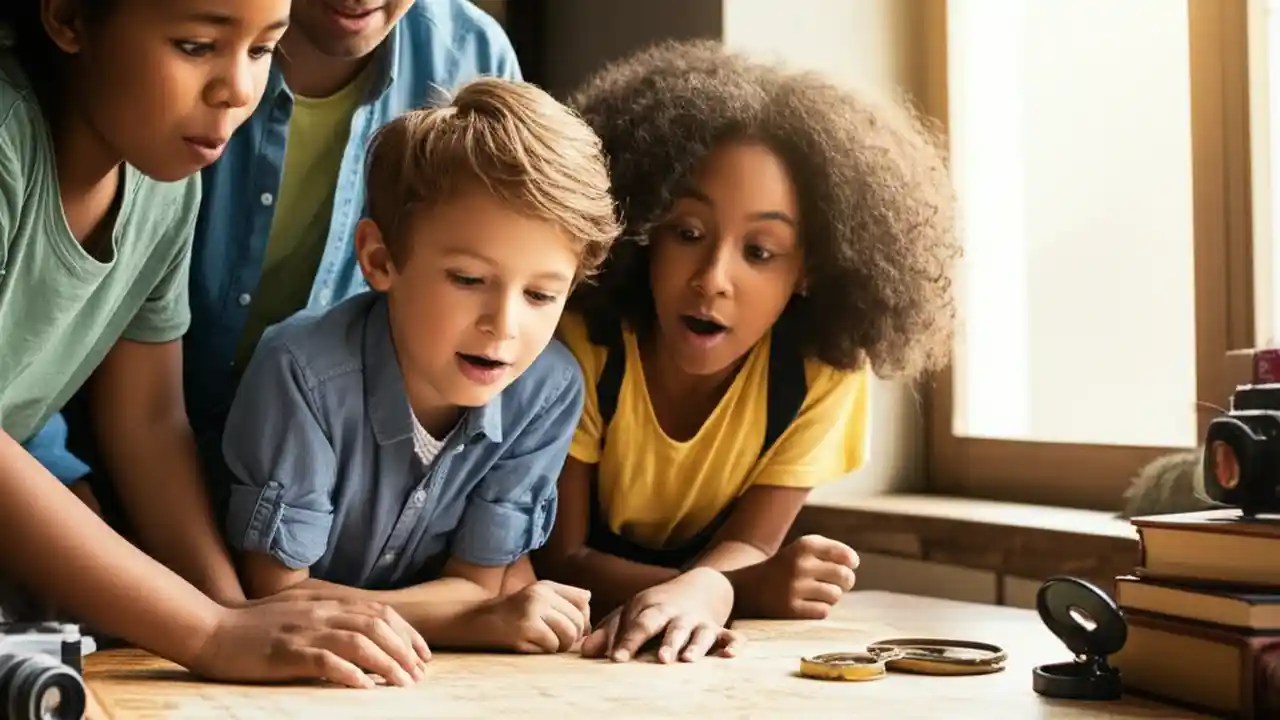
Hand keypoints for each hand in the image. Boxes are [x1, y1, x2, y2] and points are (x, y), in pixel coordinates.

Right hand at [187, 600, 431, 688]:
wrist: (210, 630)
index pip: (378, 612)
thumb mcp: (297, 613)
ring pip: (359, 642)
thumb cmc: (252, 627)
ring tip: (403, 683)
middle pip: (376, 626)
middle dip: (404, 650)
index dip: (406, 632)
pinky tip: (365, 688)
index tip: (423, 655)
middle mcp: (320, 612)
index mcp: (325, 603)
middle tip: (420, 674)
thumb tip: (361, 636)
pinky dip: (350, 673)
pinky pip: (326, 661)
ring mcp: (304, 631)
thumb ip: (327, 618)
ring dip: (386, 663)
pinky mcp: (286, 652)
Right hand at [476, 580, 590, 652]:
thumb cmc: (508, 613)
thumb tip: (589, 599)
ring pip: (568, 635)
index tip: (572, 629)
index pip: (583, 602)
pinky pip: (551, 646)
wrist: (474, 620)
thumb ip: (562, 596)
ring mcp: (532, 611)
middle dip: (573, 637)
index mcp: (546, 587)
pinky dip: (544, 650)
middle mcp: (540, 595)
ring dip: (560, 646)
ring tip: (546, 644)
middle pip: (578, 622)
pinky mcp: (524, 629)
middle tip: (558, 642)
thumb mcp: (534, 597)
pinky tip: (531, 646)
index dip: (583, 620)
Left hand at [581, 567, 740, 663]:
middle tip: (662, 659)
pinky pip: (730, 637)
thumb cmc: (658, 606)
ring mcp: (700, 622)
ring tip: (688, 660)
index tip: (616, 659)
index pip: (639, 625)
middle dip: (667, 642)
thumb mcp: (634, 611)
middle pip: (672, 627)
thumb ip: (610, 631)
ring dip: (695, 646)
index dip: (628, 641)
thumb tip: (585, 652)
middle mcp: (678, 615)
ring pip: (700, 633)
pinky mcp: (719, 629)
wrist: (700, 584)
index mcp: (653, 609)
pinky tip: (730, 657)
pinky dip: (733, 645)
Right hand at [752, 534, 857, 618]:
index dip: (851, 562)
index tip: (849, 565)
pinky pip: (823, 611)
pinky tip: (807, 604)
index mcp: (804, 545)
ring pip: (835, 595)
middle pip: (845, 576)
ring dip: (831, 596)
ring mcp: (795, 587)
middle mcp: (799, 564)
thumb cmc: (786, 568)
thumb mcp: (802, 550)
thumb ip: (830, 551)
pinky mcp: (791, 608)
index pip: (845, 556)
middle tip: (838, 583)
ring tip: (818, 593)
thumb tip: (853, 563)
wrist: (748, 588)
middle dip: (846, 582)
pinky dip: (820, 609)